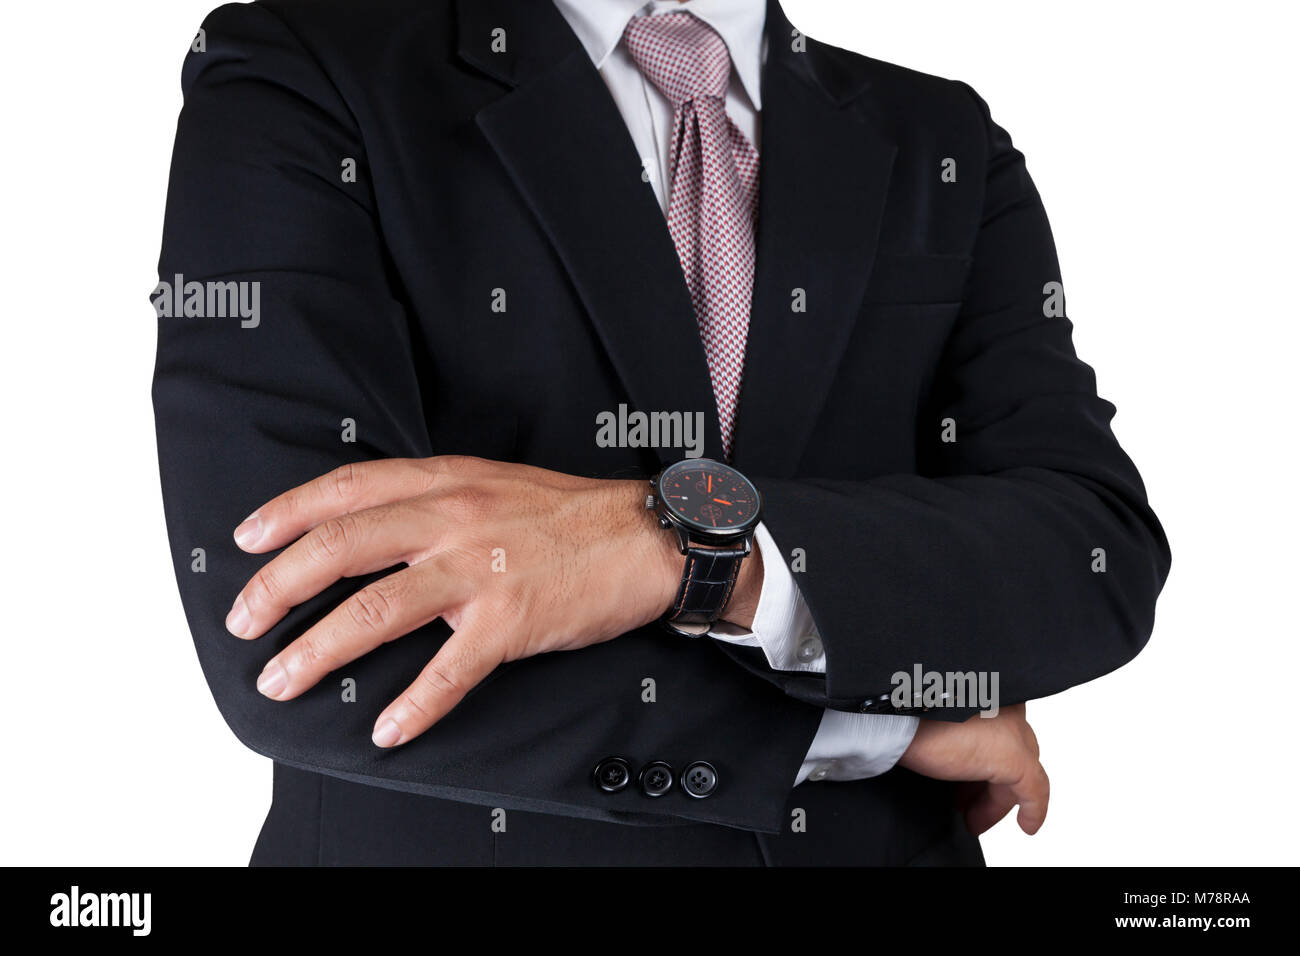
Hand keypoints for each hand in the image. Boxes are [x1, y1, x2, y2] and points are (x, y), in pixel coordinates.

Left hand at [226, 456, 760, 747]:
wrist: (647, 537)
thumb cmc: (571, 514)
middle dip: (278, 588)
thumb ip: (436, 496)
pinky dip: (413, 706)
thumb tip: (375, 522)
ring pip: (375, 611)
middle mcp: (454, 520)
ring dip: (318, 651)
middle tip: (243, 620)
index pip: (348, 489)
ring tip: (282, 680)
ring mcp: (480, 572)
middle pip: (341, 548)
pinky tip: (387, 729)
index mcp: (448, 482)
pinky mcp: (510, 622)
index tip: (246, 541)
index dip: (287, 514)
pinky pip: (448, 671)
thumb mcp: (495, 482)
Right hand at [899, 703, 1048, 835]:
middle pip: (1012, 754)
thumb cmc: (906, 714)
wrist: (898, 718)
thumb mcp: (937, 719)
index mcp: (991, 690)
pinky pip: (1034, 791)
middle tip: (966, 805)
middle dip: (990, 785)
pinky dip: (1033, 811)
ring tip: (973, 819)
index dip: (985, 762)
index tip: (968, 786)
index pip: (1001, 733)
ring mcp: (1014, 732)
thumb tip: (959, 761)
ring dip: (997, 800)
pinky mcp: (1015, 758)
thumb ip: (957, 732)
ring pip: (1020, 773)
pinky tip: (1027, 825)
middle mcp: (1009, 707)